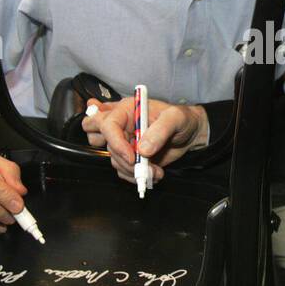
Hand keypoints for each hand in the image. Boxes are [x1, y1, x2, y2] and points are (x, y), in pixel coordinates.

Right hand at [82, 96, 209, 184]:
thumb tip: (143, 150)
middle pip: (94, 134)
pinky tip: (152, 173)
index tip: (132, 157)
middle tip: (132, 159)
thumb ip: (160, 131)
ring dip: (131, 169)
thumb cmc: (182, 119)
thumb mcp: (175, 119)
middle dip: (113, 151)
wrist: (190, 133)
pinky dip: (134, 176)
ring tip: (155, 171)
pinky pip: (120, 169)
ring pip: (112, 158)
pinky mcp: (129, 156)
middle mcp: (121, 124)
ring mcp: (123, 141)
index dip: (116, 143)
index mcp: (128, 109)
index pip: (108, 124)